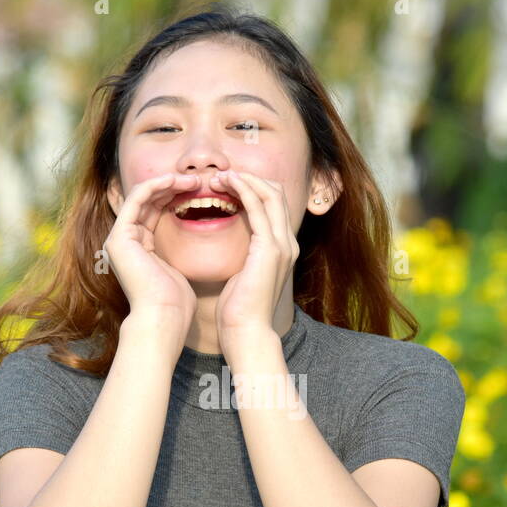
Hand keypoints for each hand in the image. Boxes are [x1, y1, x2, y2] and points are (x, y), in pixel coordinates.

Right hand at [103, 172, 199, 352]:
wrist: (164, 317)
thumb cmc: (176, 302)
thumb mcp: (178, 268)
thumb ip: (176, 251)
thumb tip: (195, 241)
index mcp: (137, 250)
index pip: (154, 213)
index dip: (175, 198)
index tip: (201, 192)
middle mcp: (125, 242)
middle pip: (147, 202)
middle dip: (173, 187)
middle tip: (198, 181)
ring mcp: (118, 238)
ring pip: (142, 196)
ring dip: (167, 183)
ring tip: (193, 180)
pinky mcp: (119, 235)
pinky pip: (137, 198)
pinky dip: (157, 186)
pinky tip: (177, 181)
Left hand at [212, 170, 298, 355]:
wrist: (247, 332)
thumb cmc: (239, 311)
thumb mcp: (242, 276)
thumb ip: (243, 257)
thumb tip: (231, 247)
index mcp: (281, 249)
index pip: (273, 206)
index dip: (251, 189)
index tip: (225, 185)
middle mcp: (287, 243)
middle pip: (276, 193)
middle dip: (249, 178)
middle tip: (221, 175)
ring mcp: (281, 245)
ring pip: (269, 194)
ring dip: (244, 180)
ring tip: (219, 176)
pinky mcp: (269, 248)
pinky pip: (258, 208)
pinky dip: (242, 191)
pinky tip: (224, 185)